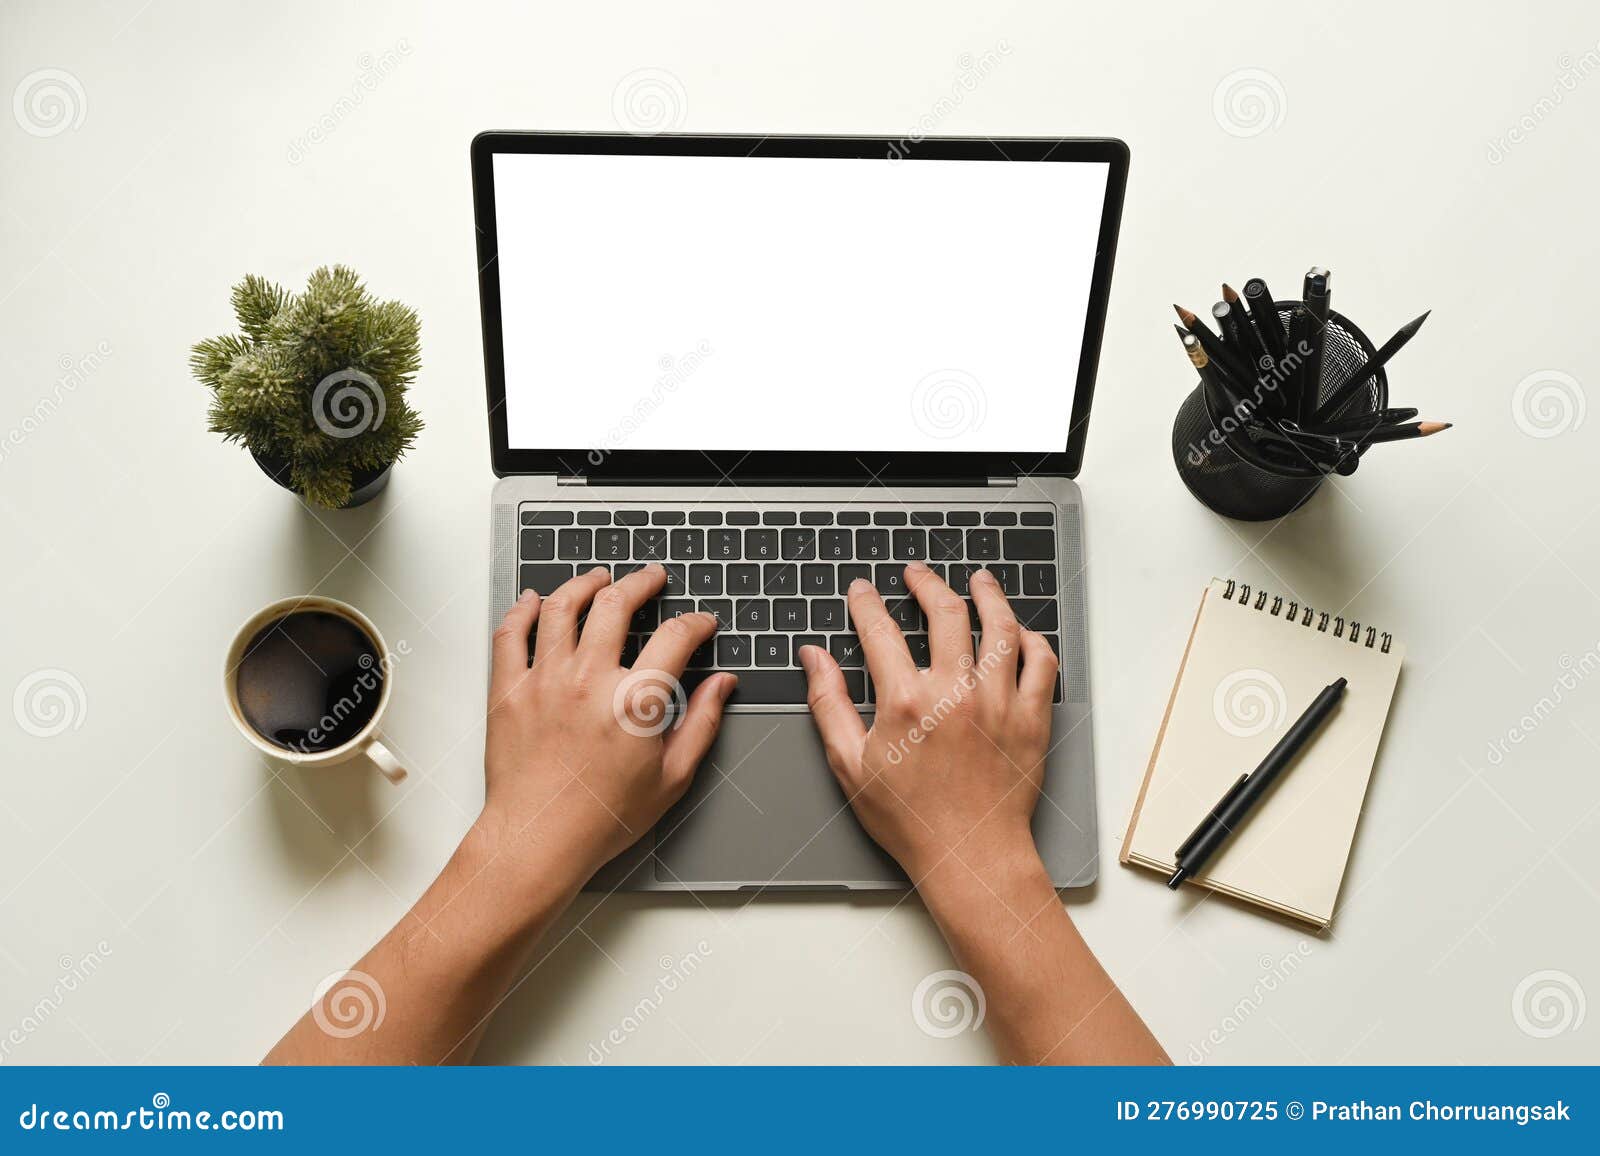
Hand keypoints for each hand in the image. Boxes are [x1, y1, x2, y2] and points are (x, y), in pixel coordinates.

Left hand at [481, 563, 736, 884]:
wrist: (538, 840)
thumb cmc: (601, 818)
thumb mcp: (672, 778)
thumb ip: (702, 723)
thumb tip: (722, 686)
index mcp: (635, 701)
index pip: (675, 637)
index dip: (695, 623)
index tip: (701, 623)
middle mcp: (588, 680)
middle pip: (616, 603)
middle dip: (641, 582)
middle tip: (651, 578)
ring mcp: (544, 681)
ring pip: (561, 607)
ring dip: (583, 584)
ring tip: (597, 578)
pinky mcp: (508, 691)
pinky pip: (511, 635)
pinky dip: (522, 610)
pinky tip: (532, 601)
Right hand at [798, 562, 1058, 882]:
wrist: (970, 856)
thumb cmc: (910, 820)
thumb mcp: (850, 764)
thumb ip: (828, 703)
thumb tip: (814, 658)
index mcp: (906, 701)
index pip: (880, 629)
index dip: (867, 602)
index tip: (863, 591)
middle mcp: (955, 692)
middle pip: (946, 612)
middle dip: (927, 582)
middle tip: (917, 573)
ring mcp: (999, 702)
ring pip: (1001, 627)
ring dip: (988, 595)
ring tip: (979, 581)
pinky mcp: (1031, 718)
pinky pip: (1041, 663)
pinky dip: (1032, 640)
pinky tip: (1020, 631)